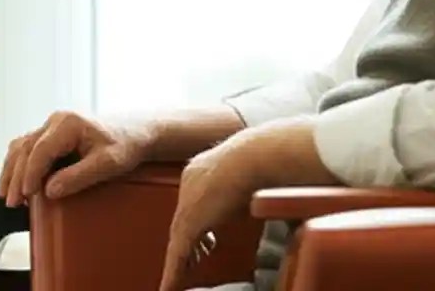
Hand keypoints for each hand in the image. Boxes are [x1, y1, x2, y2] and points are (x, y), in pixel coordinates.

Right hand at [0, 111, 151, 206]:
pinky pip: (27, 147)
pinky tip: (13, 180)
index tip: (27, 194)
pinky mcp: (52, 134)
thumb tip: (50, 190)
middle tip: (13, 202)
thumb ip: (78, 176)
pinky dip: (17, 164)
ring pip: (21, 146)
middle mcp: (56, 121)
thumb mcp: (108, 164)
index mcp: (68, 123)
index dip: (30, 173)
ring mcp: (52, 126)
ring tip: (6, 194)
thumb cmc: (126, 145)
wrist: (137, 131)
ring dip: (11, 170)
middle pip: (26, 148)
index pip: (40, 149)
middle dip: (16, 177)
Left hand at [158, 138, 257, 290]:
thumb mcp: (254, 176)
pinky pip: (178, 253)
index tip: (206, 239)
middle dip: (188, 243)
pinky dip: (173, 272)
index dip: (199, 223)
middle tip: (190, 262)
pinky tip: (169, 285)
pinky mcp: (189, 222)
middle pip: (184, 220)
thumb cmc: (265, 160)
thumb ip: (250, 192)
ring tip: (175, 280)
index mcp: (204, 169)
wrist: (257, 156)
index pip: (196, 202)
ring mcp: (187, 202)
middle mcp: (190, 183)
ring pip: (178, 240)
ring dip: (178, 262)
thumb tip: (263, 203)